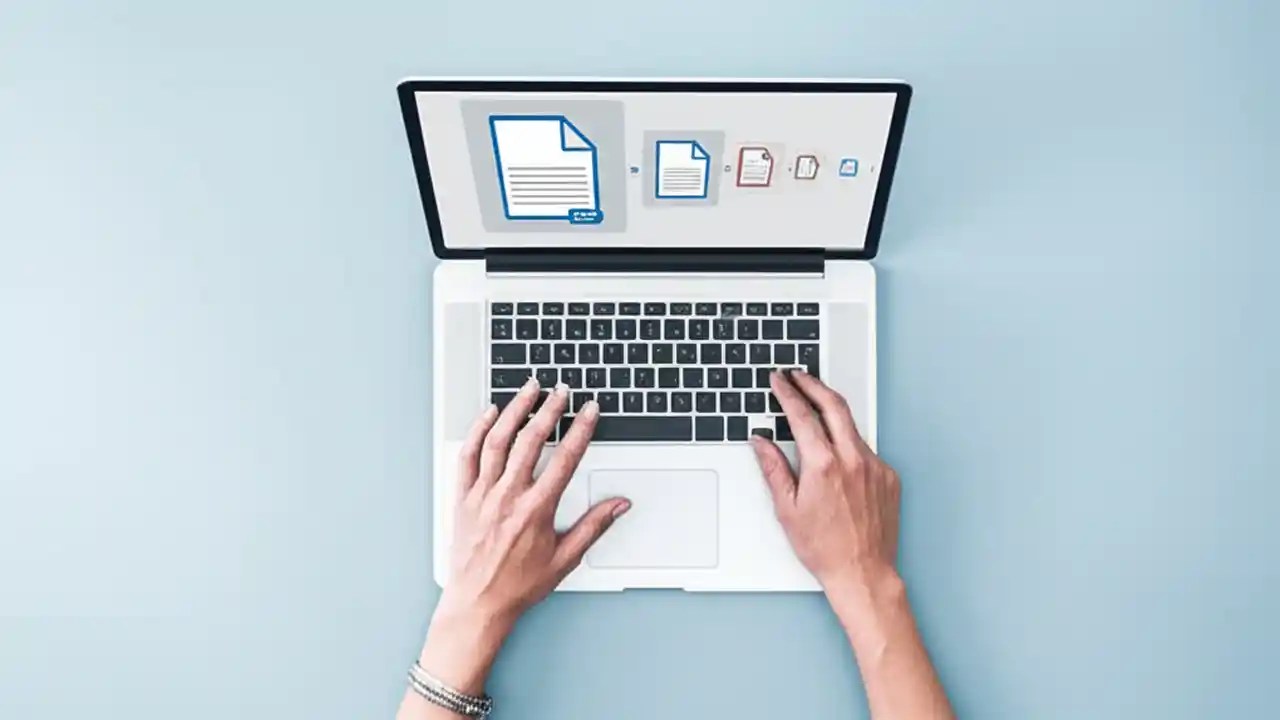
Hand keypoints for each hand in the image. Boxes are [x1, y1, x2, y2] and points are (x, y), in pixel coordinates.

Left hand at [419, 379, 628, 694]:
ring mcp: (483, 495)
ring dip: (515, 410)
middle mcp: (508, 497)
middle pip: (531, 441)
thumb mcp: (565, 558)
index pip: (565, 459)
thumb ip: (594, 526)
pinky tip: (489, 414)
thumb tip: (619, 505)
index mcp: (536, 510)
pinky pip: (468, 456)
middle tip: (561, 391)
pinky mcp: (463, 497)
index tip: (589, 410)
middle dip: (549, 410)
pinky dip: (478, 431)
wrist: (478, 603)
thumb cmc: (519, 585)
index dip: (581, 429)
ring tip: (529, 390)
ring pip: (498, 440)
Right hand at [751, 370, 899, 595]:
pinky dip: (849, 445)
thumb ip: (773, 468)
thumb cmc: (824, 548)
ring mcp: (875, 466)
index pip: (802, 415)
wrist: (863, 572)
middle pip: (833, 405)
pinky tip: (837, 457)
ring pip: (851, 427)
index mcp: (824, 465)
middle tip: (799, 375)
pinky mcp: (889, 477)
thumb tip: (761, 442)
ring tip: (815, 411)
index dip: (787, 393)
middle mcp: (853, 460)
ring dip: (832, 415)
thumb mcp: (787, 509)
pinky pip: (865, 450)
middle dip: (813, 384)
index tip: (779, 381)